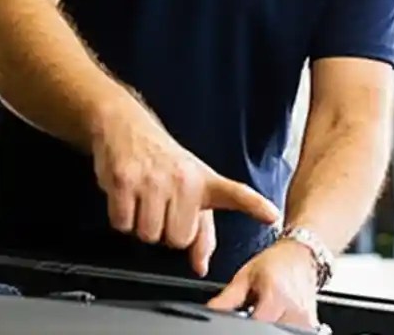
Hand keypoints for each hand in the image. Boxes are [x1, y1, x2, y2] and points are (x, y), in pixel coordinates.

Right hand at [90, 101, 281, 275]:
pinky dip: (122, 219)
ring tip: (145, 201)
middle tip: (163, 208)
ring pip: (149, 235)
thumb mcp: (190, 190)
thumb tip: (200, 266)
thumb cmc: (163, 163)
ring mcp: (154, 180)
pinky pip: (123, 225)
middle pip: (178, 240)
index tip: (271, 215)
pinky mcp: (125, 181)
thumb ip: (201, 232)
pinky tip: (128, 198)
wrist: (127, 127)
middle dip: (166, 231)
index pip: (236, 194)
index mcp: (205, 182)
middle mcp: (184, 180)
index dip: (255, 206)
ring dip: (142, 226)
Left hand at [206, 239, 320, 327]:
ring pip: (278, 332)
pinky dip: (278, 327)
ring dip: (266, 327)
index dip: (239, 327)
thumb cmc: (276, 261)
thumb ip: (226, 299)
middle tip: (252, 310)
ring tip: (264, 313)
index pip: (253, 327)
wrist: (302, 254)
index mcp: (276, 296)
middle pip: (266, 331)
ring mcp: (306, 321)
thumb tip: (209, 312)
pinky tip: (275, 316)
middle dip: (253, 326)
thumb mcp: (246, 276)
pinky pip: (288, 332)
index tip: (237, 319)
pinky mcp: (311, 326)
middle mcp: (294, 311)